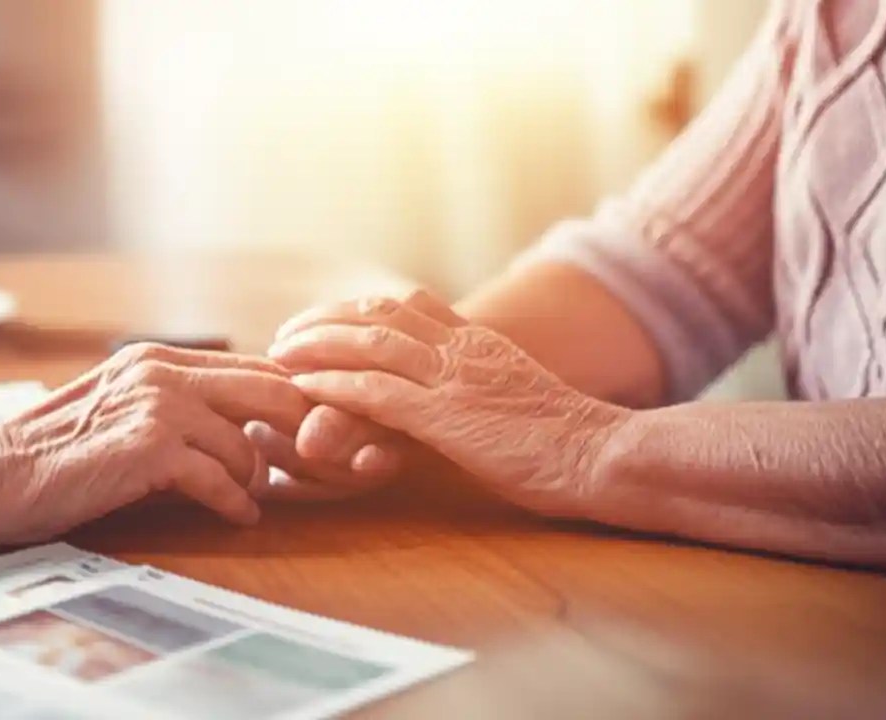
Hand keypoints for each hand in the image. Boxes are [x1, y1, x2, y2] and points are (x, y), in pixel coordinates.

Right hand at [0, 343, 310, 541]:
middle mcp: (163, 372)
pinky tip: (239, 516)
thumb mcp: (121, 407)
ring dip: (257, 477)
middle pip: (271, 389)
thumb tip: (242, 427)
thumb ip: (176, 405)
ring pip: (246, 442)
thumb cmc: (57, 451)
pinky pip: (220, 479)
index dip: (292, 398)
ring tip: (252, 495)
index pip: (255, 365)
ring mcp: (157, 406)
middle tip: (312, 460)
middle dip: (300, 428)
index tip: (309, 430)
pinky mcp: (150, 448)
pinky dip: (236, 503)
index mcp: (160, 358)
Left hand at [268, 290, 632, 514]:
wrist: (606, 456)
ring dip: (317, 346)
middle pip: (377, 314)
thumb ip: (483, 385)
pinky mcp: (449, 418)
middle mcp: (463, 349)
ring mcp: (455, 380)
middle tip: (283, 335)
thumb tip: (459, 396)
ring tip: (280, 355)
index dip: (355, 309)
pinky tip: (306, 390)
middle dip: (323, 320)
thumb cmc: (569, 443)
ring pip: (370, 344)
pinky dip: (336, 386)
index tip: (321, 320)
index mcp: (480, 342)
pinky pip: (378, 392)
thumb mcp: (519, 397)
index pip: (406, 304)